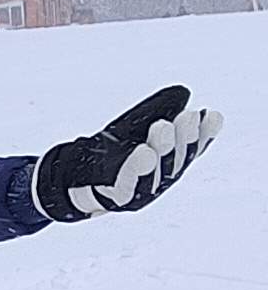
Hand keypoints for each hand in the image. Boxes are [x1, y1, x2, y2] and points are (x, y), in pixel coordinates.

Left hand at [32, 85, 221, 220]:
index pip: (190, 149)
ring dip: (162, 148)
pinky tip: (144, 152)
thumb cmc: (111, 153)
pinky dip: (137, 168)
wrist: (77, 182)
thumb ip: (157, 113)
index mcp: (167, 165)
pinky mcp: (118, 197)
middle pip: (176, 159)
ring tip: (164, 126)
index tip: (213, 115)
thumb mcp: (134, 130)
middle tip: (188, 116)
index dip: (204, 135)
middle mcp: (160, 180)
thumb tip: (183, 92)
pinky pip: (128, 183)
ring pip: (156, 171)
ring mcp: (141, 191)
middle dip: (184, 137)